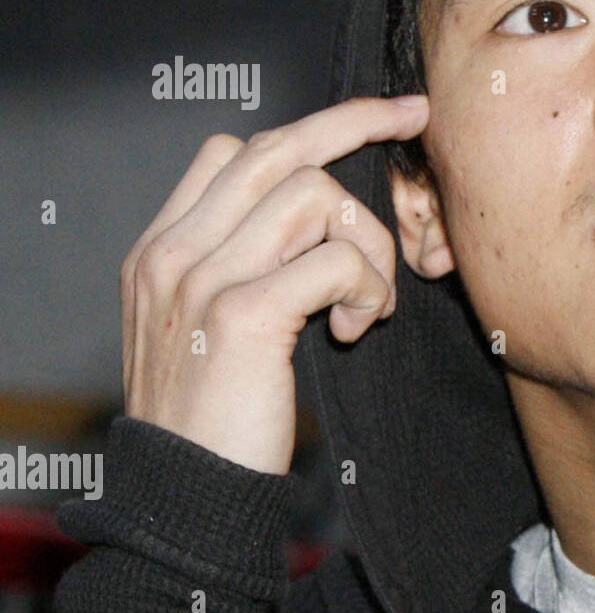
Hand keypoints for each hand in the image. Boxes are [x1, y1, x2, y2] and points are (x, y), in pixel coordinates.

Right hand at [119, 95, 429, 475]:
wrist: (186, 497)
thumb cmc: (217, 419)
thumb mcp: (210, 326)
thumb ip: (245, 264)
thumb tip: (321, 216)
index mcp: (163, 248)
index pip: (235, 151)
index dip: (308, 130)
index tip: (367, 124)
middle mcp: (173, 251)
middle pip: (278, 148)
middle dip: (357, 121)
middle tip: (413, 115)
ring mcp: (202, 277)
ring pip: (316, 196)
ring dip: (369, 246)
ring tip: (367, 305)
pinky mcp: (243, 313)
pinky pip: (338, 260)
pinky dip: (367, 287)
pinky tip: (355, 328)